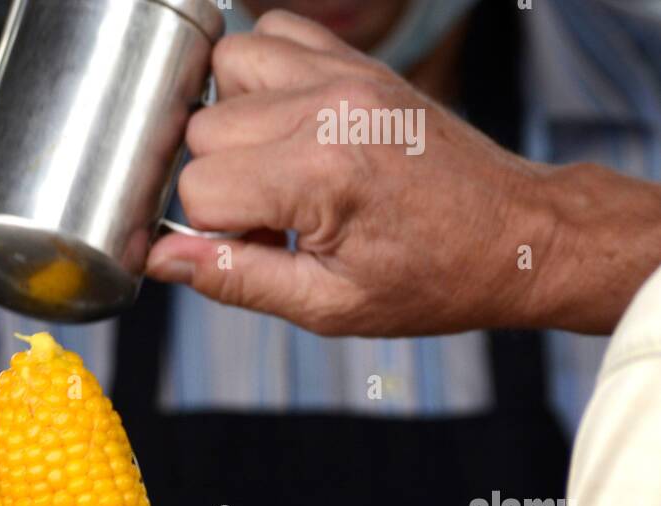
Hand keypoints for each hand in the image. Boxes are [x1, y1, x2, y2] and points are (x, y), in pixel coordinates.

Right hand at [147, 10, 660, 336]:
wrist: (510, 235)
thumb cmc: (431, 279)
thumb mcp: (328, 305)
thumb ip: (236, 278)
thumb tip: (160, 260)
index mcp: (319, 177)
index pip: (198, 188)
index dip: (206, 232)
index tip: (243, 250)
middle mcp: (326, 108)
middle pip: (203, 131)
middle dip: (218, 185)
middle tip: (266, 224)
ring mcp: (343, 73)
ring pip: (223, 71)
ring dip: (229, 122)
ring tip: (269, 171)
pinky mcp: (356, 58)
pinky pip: (271, 34)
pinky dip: (258, 74)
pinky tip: (281, 126)